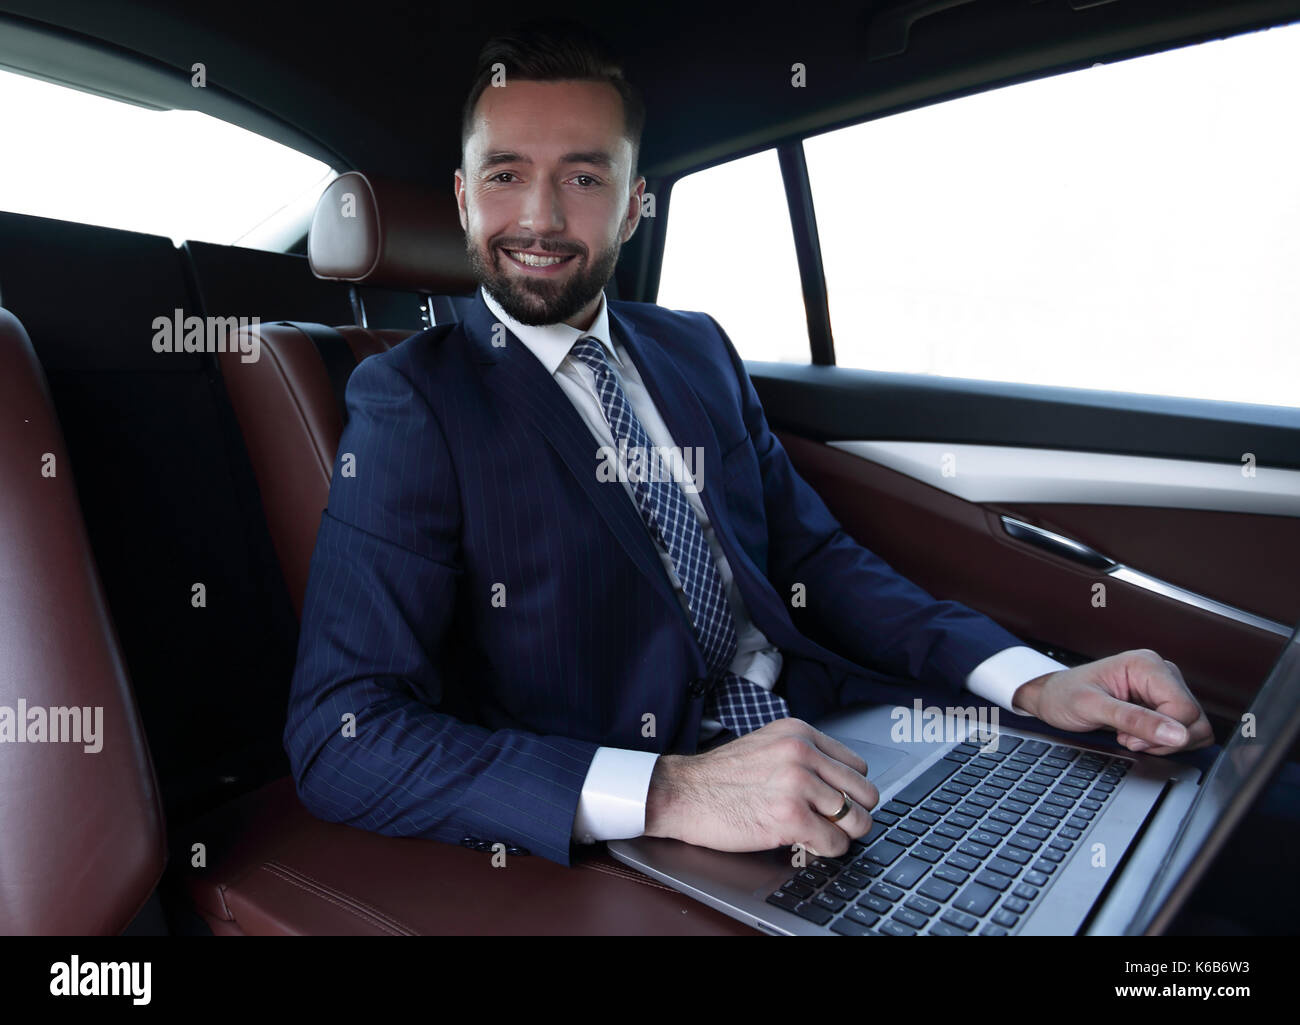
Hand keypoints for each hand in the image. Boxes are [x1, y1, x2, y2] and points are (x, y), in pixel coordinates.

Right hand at [644, 718, 878, 857]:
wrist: (682, 792)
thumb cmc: (720, 776)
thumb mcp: (767, 746)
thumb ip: (803, 756)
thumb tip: (839, 782)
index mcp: (799, 733)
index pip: (857, 766)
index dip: (850, 790)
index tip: (838, 802)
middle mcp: (802, 753)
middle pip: (865, 792)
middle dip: (854, 813)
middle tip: (835, 824)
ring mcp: (797, 784)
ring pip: (856, 820)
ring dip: (842, 835)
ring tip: (821, 835)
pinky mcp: (790, 816)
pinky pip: (835, 842)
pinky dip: (826, 850)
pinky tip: (807, 844)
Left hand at [1011, 648, 1213, 754]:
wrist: (1050, 698)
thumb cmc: (1064, 695)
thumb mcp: (1092, 707)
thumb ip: (1135, 719)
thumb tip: (1176, 733)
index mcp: (1147, 665)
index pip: (1185, 709)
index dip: (1162, 732)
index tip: (1129, 736)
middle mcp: (1162, 673)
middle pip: (1194, 720)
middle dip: (1163, 739)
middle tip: (1127, 738)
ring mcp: (1165, 689)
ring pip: (1194, 728)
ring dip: (1164, 742)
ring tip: (1130, 736)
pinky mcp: (1163, 704)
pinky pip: (1183, 731)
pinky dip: (1164, 741)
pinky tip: (1137, 736)